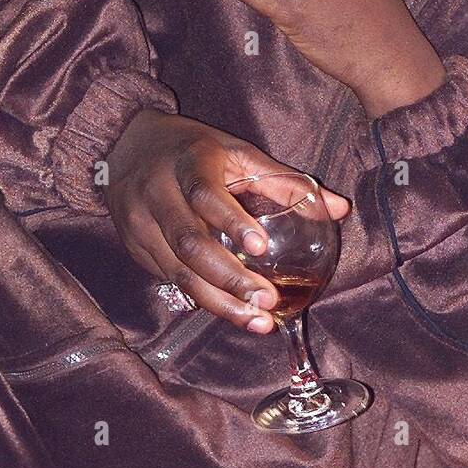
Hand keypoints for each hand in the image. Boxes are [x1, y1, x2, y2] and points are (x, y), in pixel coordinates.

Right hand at [105, 109, 350, 333]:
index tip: (261, 247)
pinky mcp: (133, 247)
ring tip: (256, 321)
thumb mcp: (239, 153)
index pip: (205, 194)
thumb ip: (286, 181)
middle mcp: (157, 193)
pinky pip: (168, 279)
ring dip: (217, 301)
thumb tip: (341, 209)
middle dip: (229, 278)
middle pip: (189, 242)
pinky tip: (229, 312)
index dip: (232, 221)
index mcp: (188, 162)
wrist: (126, 146)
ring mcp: (139, 223)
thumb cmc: (195, 150)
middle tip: (267, 302)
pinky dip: (200, 298)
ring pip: (177, 271)